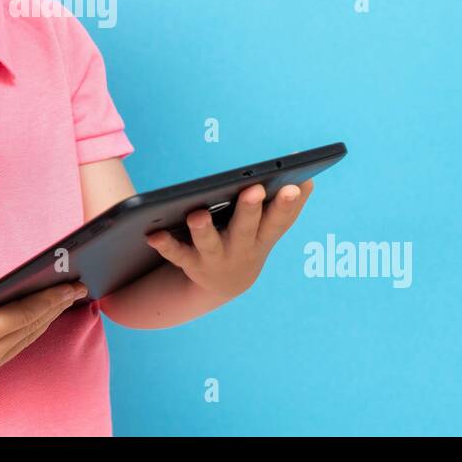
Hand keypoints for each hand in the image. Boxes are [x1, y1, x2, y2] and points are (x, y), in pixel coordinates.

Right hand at [0, 245, 86, 385]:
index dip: (51, 299)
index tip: (73, 286)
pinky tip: (39, 317)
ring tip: (65, 299)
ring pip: (27, 339)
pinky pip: (17, 347)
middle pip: (33, 328)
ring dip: (47, 319)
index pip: (25, 315)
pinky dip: (32, 330)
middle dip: (57, 307)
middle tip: (79, 287)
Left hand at [144, 179, 314, 301]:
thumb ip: (288, 205)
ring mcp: (216, 258)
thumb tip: (308, 178)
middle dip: (251, 209)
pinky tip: (153, 233)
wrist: (225, 283)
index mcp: (264, 236)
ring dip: (204, 229)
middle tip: (253, 190)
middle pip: (247, 228)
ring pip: (210, 243)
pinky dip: (165, 244)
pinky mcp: (191, 263)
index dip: (288, 204)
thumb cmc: (251, 240)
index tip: (295, 185)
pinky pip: (176, 254)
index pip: (279, 219)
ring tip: (197, 214)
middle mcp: (242, 248)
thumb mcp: (271, 227)